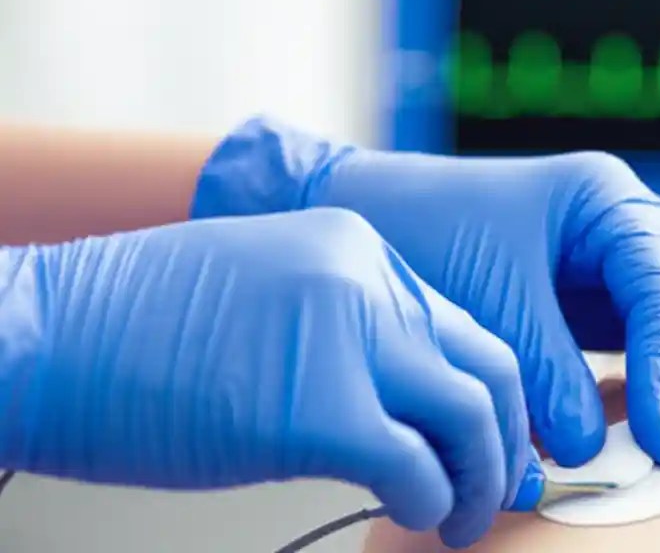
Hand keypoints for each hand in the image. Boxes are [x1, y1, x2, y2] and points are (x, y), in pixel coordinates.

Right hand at [0, 209, 532, 546]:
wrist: (43, 335)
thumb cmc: (133, 333)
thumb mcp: (268, 295)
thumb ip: (345, 329)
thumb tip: (404, 403)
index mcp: (357, 249)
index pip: (460, 325)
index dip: (485, 394)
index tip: (484, 444)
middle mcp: (366, 279)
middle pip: (488, 365)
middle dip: (504, 440)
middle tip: (492, 491)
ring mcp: (347, 337)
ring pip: (472, 416)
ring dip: (478, 481)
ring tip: (457, 520)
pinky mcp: (319, 407)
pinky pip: (416, 465)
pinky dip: (428, 501)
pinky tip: (412, 515)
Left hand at [191, 119, 659, 466]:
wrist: (365, 215)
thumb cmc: (421, 232)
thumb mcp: (488, 301)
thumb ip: (546, 374)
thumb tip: (588, 451)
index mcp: (604, 201)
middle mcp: (626, 224)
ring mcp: (618, 261)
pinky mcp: (598, 301)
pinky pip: (655, 334)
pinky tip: (640, 420)